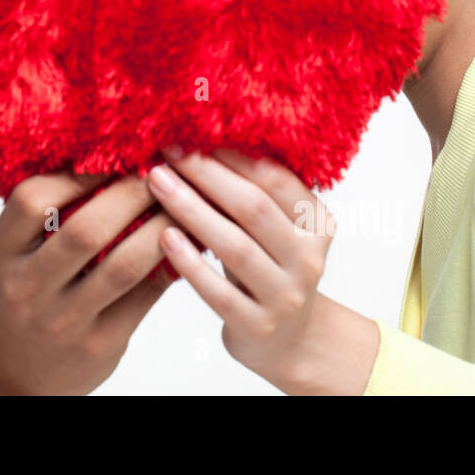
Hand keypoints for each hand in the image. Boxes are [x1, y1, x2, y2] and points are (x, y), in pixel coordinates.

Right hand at [0, 169, 178, 394]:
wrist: (15, 370)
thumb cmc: (25, 290)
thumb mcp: (15, 251)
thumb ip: (46, 211)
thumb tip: (111, 156)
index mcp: (2, 251)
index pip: (33, 199)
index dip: (78, 173)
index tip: (115, 155)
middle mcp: (27, 286)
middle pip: (85, 230)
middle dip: (131, 194)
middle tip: (161, 170)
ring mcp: (63, 319)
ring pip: (123, 267)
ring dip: (161, 228)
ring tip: (184, 203)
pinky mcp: (99, 344)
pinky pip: (144, 297)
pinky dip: (170, 264)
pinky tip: (187, 242)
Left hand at [147, 147, 375, 393]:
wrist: (288, 340)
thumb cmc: (268, 267)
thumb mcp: (275, 229)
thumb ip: (250, 193)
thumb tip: (196, 141)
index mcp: (317, 223)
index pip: (274, 179)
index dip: (231, 154)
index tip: (190, 134)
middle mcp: (308, 258)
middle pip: (253, 208)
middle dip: (205, 174)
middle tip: (167, 153)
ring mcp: (286, 296)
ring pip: (235, 246)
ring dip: (191, 210)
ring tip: (157, 183)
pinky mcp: (258, 327)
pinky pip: (219, 292)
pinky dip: (190, 262)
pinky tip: (163, 237)